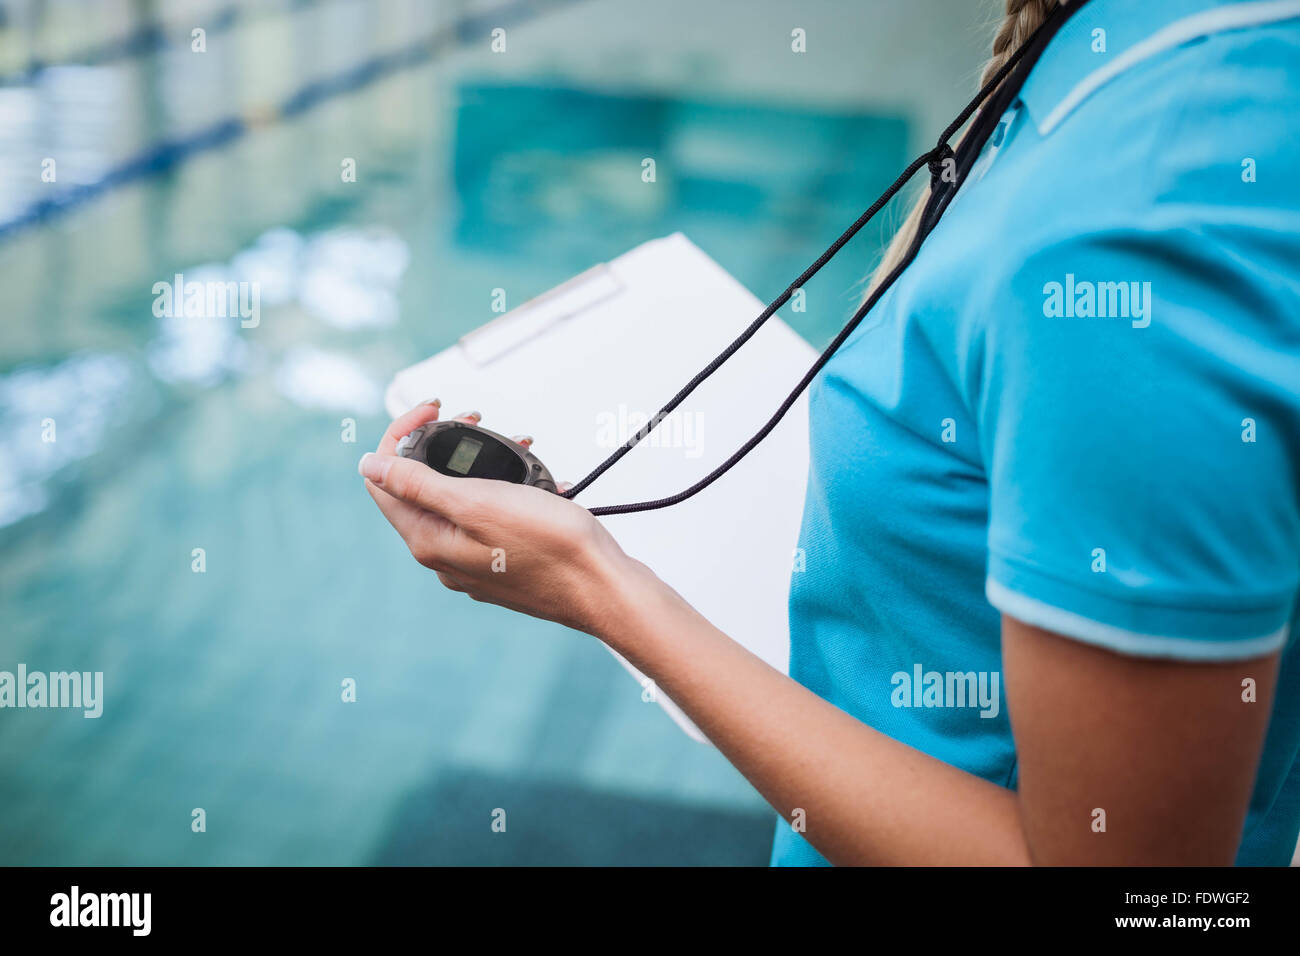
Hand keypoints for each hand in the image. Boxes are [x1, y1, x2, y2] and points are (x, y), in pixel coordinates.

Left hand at [359, 400, 639, 635]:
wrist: (603, 587)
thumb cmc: (550, 546)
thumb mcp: (477, 502)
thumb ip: (417, 484)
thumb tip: (369, 465)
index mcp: (428, 540)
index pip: (384, 480)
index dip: (402, 435)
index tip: (435, 409)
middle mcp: (444, 556)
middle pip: (421, 487)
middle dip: (446, 444)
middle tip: (477, 419)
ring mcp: (473, 563)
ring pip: (460, 499)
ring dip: (482, 464)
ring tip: (518, 446)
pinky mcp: (503, 564)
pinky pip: (490, 517)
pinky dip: (506, 490)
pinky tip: (536, 484)